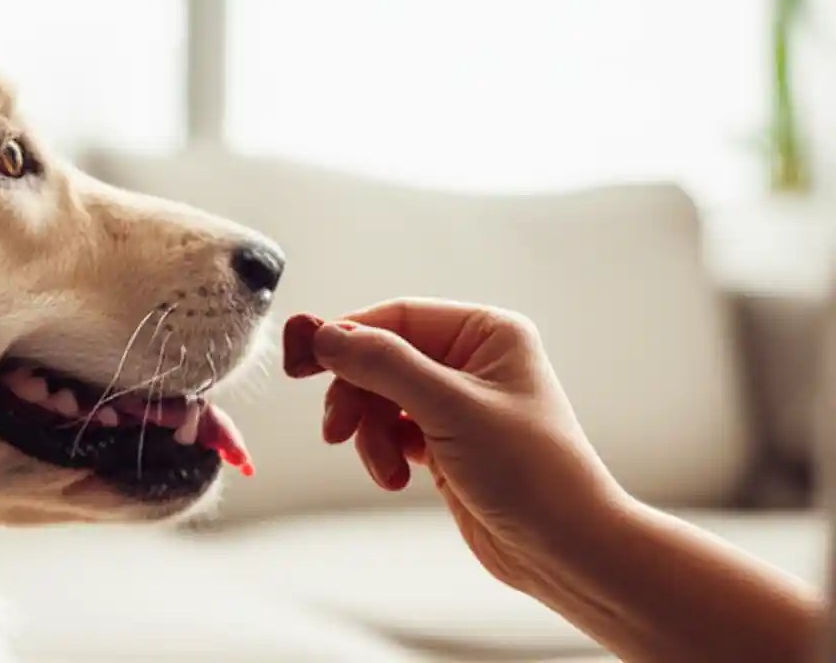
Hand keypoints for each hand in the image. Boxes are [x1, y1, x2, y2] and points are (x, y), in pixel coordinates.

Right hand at [310, 298, 627, 589]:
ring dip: (370, 435)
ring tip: (385, 470)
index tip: (299, 361)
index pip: (396, 317)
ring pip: (380, 399)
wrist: (566, 549)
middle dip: (356, 396)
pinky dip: (384, 453)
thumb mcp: (449, 408)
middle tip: (335, 431)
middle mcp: (472, 361)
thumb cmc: (529, 471)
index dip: (345, 337)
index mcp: (485, 333)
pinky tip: (397, 478)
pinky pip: (392, 432)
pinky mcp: (447, 443)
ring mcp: (458, 403)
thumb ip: (383, 365)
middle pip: (381, 359)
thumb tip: (324, 334)